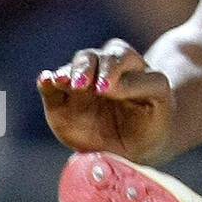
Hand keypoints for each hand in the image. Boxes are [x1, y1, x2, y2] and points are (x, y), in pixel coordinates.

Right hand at [37, 38, 173, 164]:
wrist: (134, 144)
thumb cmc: (151, 118)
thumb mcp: (156, 100)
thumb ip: (137, 88)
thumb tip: (106, 86)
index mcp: (131, 66)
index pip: (120, 58)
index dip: (112, 70)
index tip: (105, 89)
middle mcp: (104, 70)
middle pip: (94, 57)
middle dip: (87, 68)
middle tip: (82, 85)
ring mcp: (82, 85)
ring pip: (73, 69)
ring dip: (67, 73)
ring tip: (61, 81)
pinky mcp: (61, 101)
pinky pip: (51, 87)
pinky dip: (47, 82)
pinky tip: (45, 81)